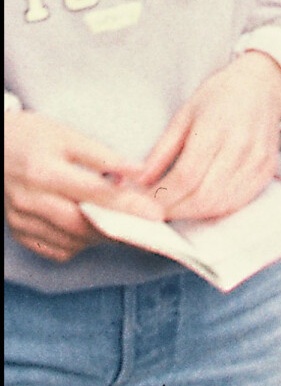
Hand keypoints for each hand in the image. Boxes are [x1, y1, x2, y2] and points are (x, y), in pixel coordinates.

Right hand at [4, 111, 159, 262]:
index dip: (128, 205)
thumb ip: (103, 156)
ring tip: (120, 222)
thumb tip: (138, 171)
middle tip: (144, 225)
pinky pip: (56, 250)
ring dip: (100, 237)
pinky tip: (89, 227)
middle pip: (83, 224)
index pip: (95, 194)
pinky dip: (78, 244)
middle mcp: (30, 201)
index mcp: (44, 172)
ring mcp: (21, 221)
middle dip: (117, 227)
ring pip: (71, 242)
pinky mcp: (19, 233)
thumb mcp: (68, 136)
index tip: (155, 213)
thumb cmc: (33, 136)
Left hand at [132, 52, 280, 221]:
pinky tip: (201, 203)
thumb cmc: (220, 97)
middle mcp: (240, 146)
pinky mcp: (267, 170)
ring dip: (193, 213)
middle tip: (156, 210)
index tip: (144, 201)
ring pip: (221, 204)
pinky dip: (215, 209)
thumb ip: (162, 150)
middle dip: (175, 209)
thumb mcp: (184, 114)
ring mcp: (257, 160)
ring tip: (176, 206)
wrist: (261, 86)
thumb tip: (140, 181)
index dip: (163, 195)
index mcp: (216, 127)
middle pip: (204, 196)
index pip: (186, 175)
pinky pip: (238, 202)